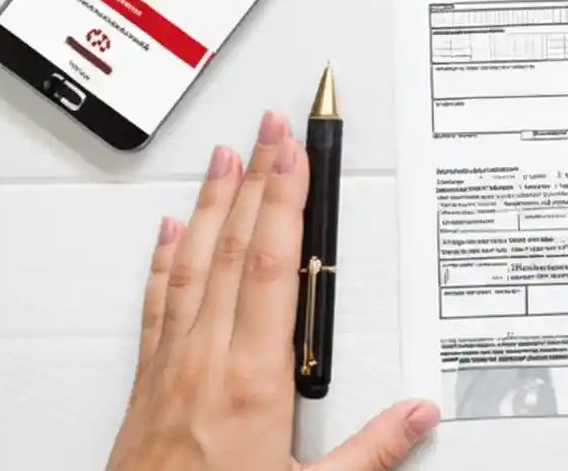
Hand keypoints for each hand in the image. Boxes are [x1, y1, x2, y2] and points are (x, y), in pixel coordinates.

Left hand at [107, 112, 438, 470]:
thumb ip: (370, 451)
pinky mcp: (150, 380)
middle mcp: (207, 360)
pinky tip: (170, 230)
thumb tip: (417, 415)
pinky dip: (166, 258)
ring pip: (193, 264)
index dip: (284, 203)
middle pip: (233, 249)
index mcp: (253, 380)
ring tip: (224, 157)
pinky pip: (158, 301)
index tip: (292, 155)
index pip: (271, 267)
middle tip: (268, 129)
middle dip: (256, 180)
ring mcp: (172, 365)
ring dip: (212, 204)